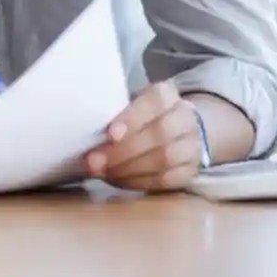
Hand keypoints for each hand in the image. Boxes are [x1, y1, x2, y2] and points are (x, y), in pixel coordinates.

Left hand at [83, 81, 201, 190]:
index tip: (110, 134)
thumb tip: (83, 132)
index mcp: (167, 94)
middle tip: (94, 162)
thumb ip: (113, 112)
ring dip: (128, 169)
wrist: (178, 130)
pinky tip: (117, 180)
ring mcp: (193, 146)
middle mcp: (186, 118)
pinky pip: (166, 180)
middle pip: (159, 134)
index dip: (133, 118)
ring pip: (164, 159)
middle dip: (122, 151)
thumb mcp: (129, 103)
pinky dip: (138, 182)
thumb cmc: (140, 115)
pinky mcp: (191, 171)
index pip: (155, 101)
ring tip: (102, 172)